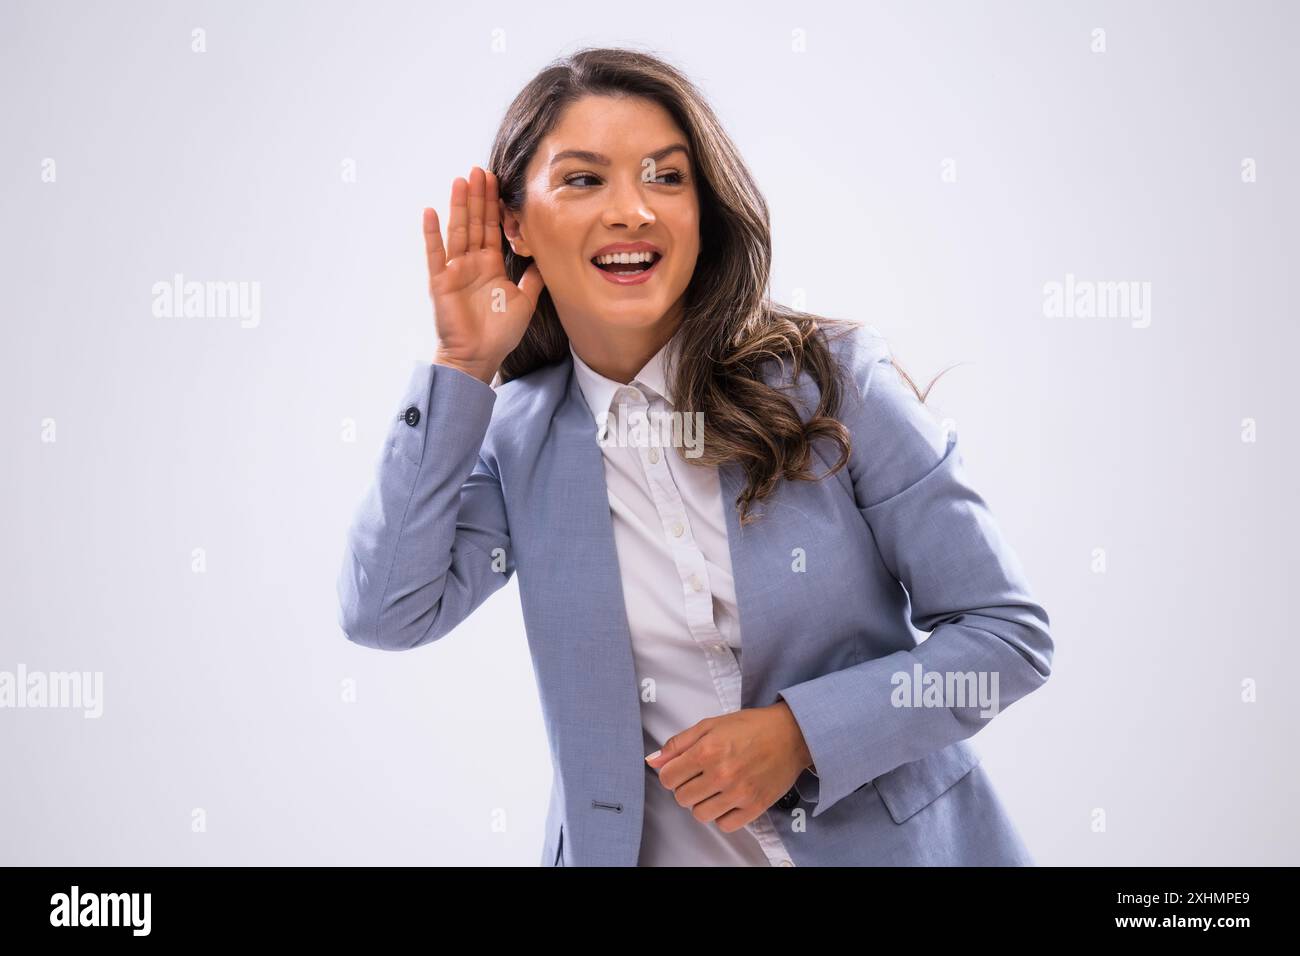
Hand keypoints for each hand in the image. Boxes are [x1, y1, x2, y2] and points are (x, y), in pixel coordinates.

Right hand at [424, 166, 544, 383]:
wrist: (479, 357)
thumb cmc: (500, 333)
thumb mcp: (525, 301)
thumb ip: (534, 277)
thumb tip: (546, 256)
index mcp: (491, 265)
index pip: (493, 228)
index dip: (495, 206)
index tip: (498, 182)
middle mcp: (472, 263)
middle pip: (476, 223)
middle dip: (479, 196)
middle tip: (481, 170)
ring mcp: (455, 270)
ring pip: (458, 231)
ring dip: (459, 205)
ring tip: (461, 180)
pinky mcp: (440, 281)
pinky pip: (435, 254)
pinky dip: (432, 233)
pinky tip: (430, 212)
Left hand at [645, 701, 813, 832]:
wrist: (791, 735)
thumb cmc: (750, 727)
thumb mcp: (710, 725)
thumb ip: (678, 743)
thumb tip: (653, 761)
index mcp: (707, 750)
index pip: (668, 777)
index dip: (671, 773)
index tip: (682, 770)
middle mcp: (721, 773)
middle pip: (681, 798)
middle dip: (686, 788)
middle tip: (700, 777)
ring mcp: (739, 793)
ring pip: (700, 815)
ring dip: (702, 803)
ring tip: (714, 788)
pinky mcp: (755, 807)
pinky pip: (724, 825)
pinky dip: (722, 815)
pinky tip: (727, 799)